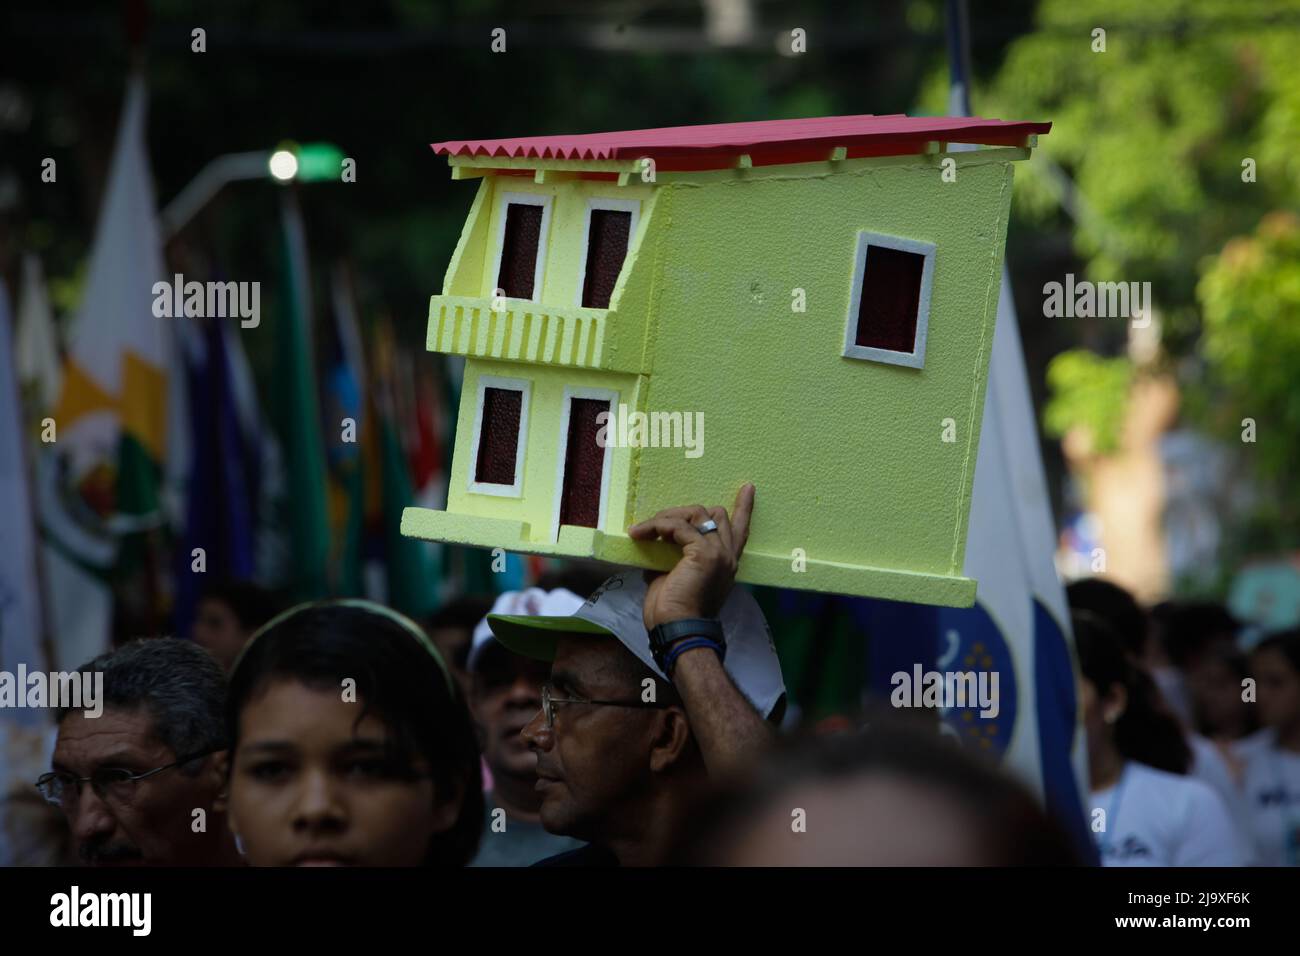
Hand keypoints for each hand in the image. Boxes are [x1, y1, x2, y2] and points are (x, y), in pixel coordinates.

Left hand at [626, 483, 754, 631]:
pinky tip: (642, 534)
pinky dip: (658, 526)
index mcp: (726, 563)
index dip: (744, 508)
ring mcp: (719, 552)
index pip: (740, 529)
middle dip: (685, 512)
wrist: (676, 628)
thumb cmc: (672, 610)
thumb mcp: (675, 575)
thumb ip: (674, 555)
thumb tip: (655, 542)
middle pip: (716, 513)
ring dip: (667, 517)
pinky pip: (679, 526)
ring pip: (697, 513)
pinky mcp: (705, 553)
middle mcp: (728, 556)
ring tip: (645, 530)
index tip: (748, 488)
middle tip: (658, 524)